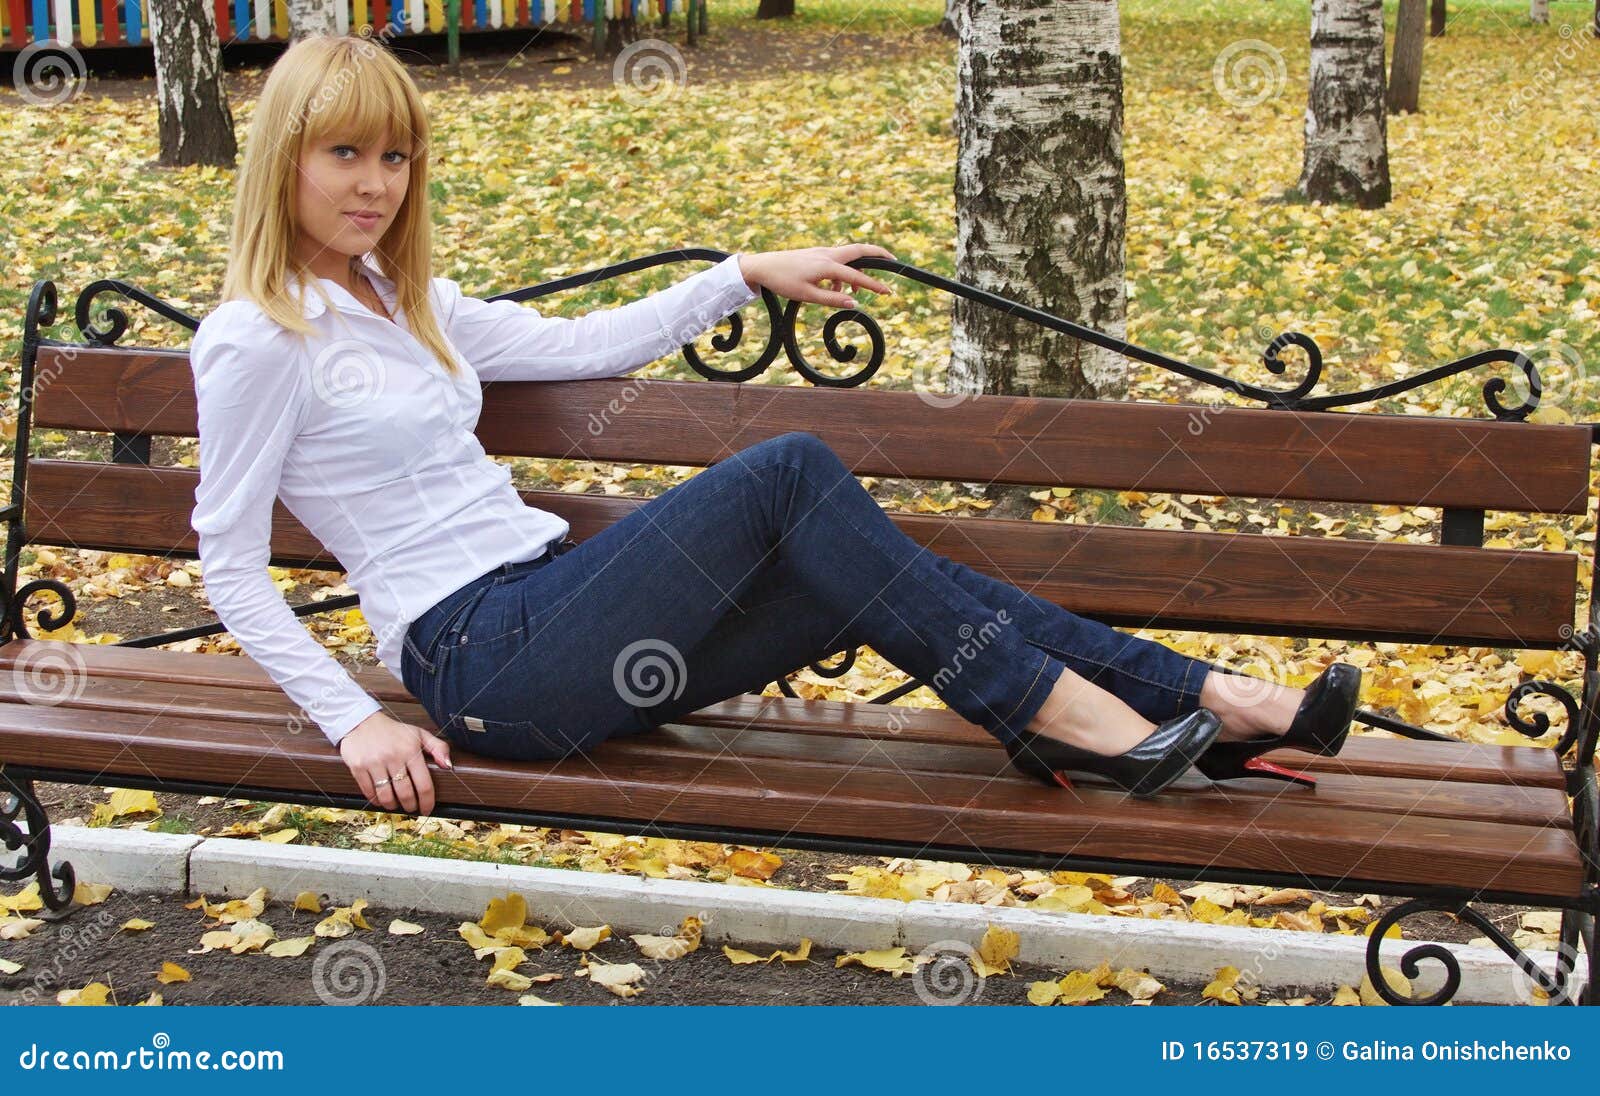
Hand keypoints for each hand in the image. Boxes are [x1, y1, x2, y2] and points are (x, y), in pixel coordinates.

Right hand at [337, 710, 453, 815]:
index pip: (424, 784)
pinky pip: (369, 792)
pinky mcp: (358, 767)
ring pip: (386, 796)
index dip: (427, 802)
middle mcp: (393, 757)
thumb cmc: (393, 731)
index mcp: (410, 750)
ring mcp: (374, 763)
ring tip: (396, 804)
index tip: (427, 809)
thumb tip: (449, 765)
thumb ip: (438, 747)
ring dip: (393, 805)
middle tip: (412, 808)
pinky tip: (381, 799)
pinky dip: (376, 800)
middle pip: (405, 794)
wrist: (362, 721)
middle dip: (411, 806)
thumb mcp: (419, 734)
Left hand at [737, 244, 896, 307]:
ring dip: (856, 271)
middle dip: (879, 254)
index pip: (858, 275)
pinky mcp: (817, 254)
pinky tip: (832, 289)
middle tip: (894, 261)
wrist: (762, 266)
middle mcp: (828, 254)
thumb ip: (832, 299)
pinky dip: (842, 273)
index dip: (875, 285)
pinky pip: (837, 261)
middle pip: (860, 250)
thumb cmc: (783, 282)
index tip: (889, 292)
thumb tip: (854, 303)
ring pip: (848, 257)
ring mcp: (822, 252)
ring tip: (851, 292)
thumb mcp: (807, 295)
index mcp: (827, 265)